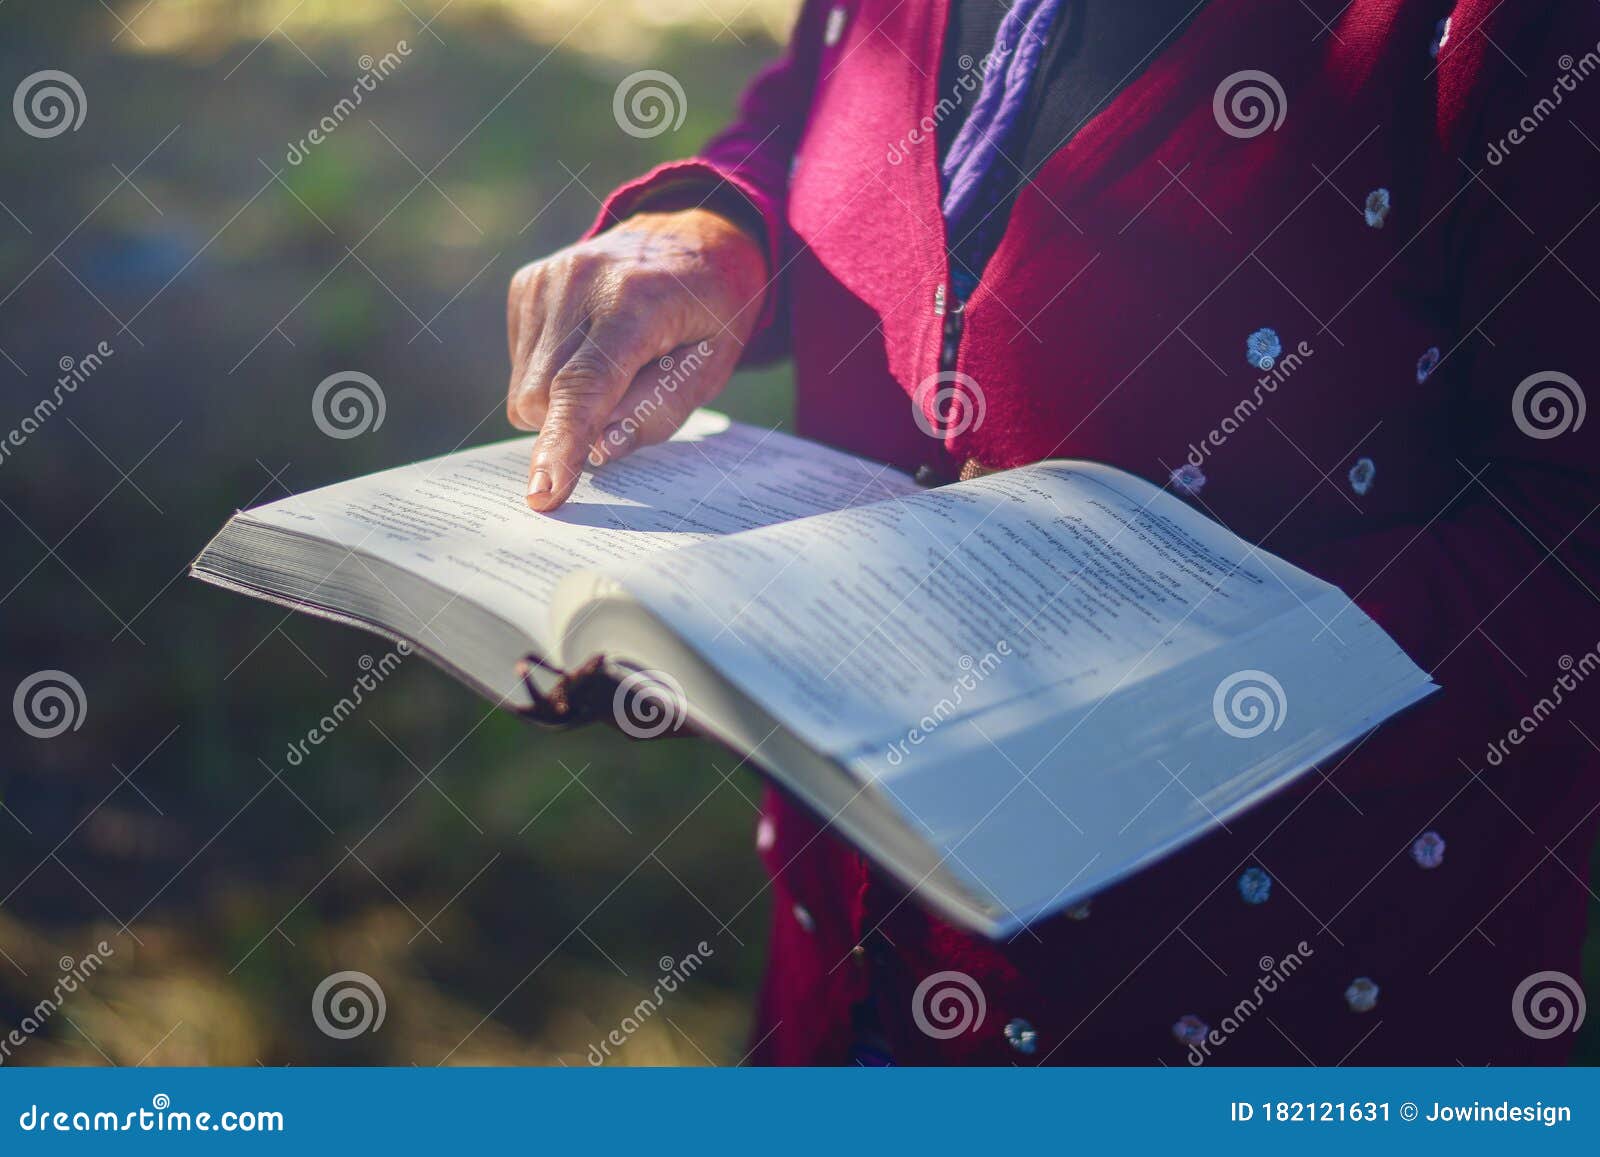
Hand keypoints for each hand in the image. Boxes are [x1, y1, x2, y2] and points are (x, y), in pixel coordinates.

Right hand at [506, 207, 768, 510]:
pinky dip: (554, 375)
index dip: (563, 444)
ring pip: (526, 389)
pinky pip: (522, 367)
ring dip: (565, 400)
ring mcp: (545, 278)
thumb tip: (598, 448)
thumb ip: (659, 409)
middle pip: (546, 397)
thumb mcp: (711, 365)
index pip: (584, 385)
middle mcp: (579, 280)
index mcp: (634, 299)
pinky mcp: (526, 284)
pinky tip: (592, 346)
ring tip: (616, 363)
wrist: (692, 235)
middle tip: (632, 393)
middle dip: (577, 422)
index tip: (544, 492)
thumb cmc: (710, 310)